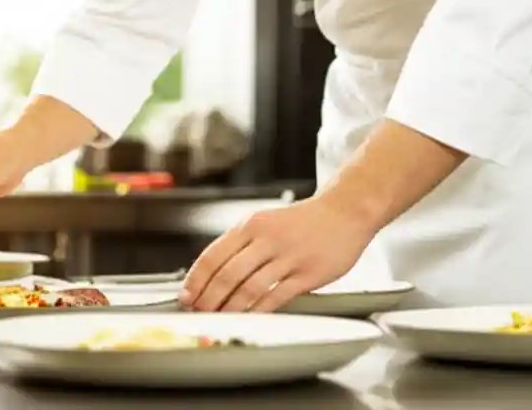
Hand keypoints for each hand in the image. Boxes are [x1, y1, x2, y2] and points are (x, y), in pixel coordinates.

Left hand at [178, 191, 376, 312]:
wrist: (344, 212)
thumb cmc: (302, 221)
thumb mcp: (265, 222)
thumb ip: (241, 244)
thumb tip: (211, 274)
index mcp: (252, 225)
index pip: (213, 255)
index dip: (196, 280)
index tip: (187, 296)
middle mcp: (267, 238)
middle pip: (227, 274)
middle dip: (209, 298)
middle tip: (200, 312)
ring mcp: (288, 256)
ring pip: (249, 288)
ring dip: (230, 308)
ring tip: (220, 318)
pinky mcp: (307, 274)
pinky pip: (276, 297)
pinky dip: (258, 311)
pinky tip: (249, 318)